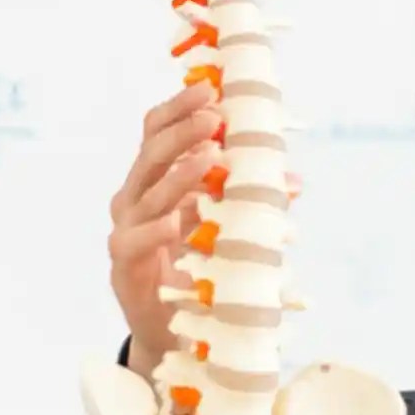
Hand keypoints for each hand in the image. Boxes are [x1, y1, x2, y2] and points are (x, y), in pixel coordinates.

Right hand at [107, 81, 299, 378]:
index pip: (157, 131)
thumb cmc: (193, 266)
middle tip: (215, 118)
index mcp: (152, 179)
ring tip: (210, 158)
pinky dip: (156, 229)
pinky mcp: (123, 265)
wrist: (169, 326)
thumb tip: (292, 181)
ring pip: (147, 193)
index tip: (210, 89)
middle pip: (150, 153)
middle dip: (183, 132)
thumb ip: (248, 200)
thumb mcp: (223, 225)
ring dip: (181, 174)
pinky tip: (175, 221)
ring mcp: (125, 230)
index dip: (180, 108)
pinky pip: (134, 241)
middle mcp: (133, 198)